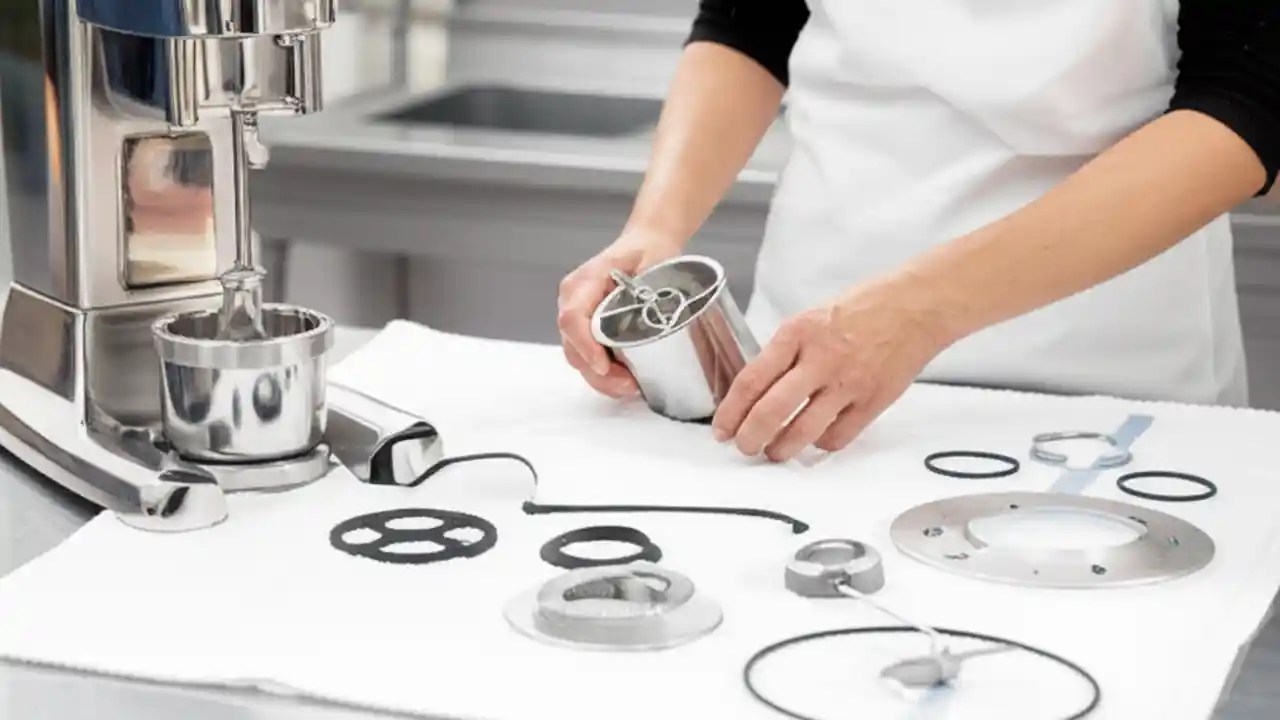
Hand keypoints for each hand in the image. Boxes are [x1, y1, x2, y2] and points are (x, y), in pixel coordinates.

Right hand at [557, 229, 681, 396]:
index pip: (573, 319)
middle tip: (629, 386)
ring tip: (631, 387)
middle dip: (597, 373)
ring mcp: (577, 315)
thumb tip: (650, 323)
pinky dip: (604, 373)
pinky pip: (588, 355)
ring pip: (578, 356)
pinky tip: (626, 380)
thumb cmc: (649, 251)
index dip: (585, 346)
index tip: (605, 367)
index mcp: (584, 282)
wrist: (646, 244)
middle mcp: (572, 300)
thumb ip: (649, 291)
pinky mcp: (586, 328)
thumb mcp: (654, 264)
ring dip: (601, 378)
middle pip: (572, 346)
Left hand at [712, 275, 953, 461]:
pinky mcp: (873, 401)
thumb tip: (756, 392)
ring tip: (774, 452)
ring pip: (803, 431)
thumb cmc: (861, 309)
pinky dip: (820, 444)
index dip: (731, 411)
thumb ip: (785, 353)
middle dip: (749, 437)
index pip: (752, 380)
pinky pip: (838, 436)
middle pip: (772, 411)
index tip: (722, 428)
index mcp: (798, 333)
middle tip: (743, 446)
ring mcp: (848, 382)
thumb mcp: (810, 318)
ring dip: (781, 449)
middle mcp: (821, 358)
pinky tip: (814, 440)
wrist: (915, 307)